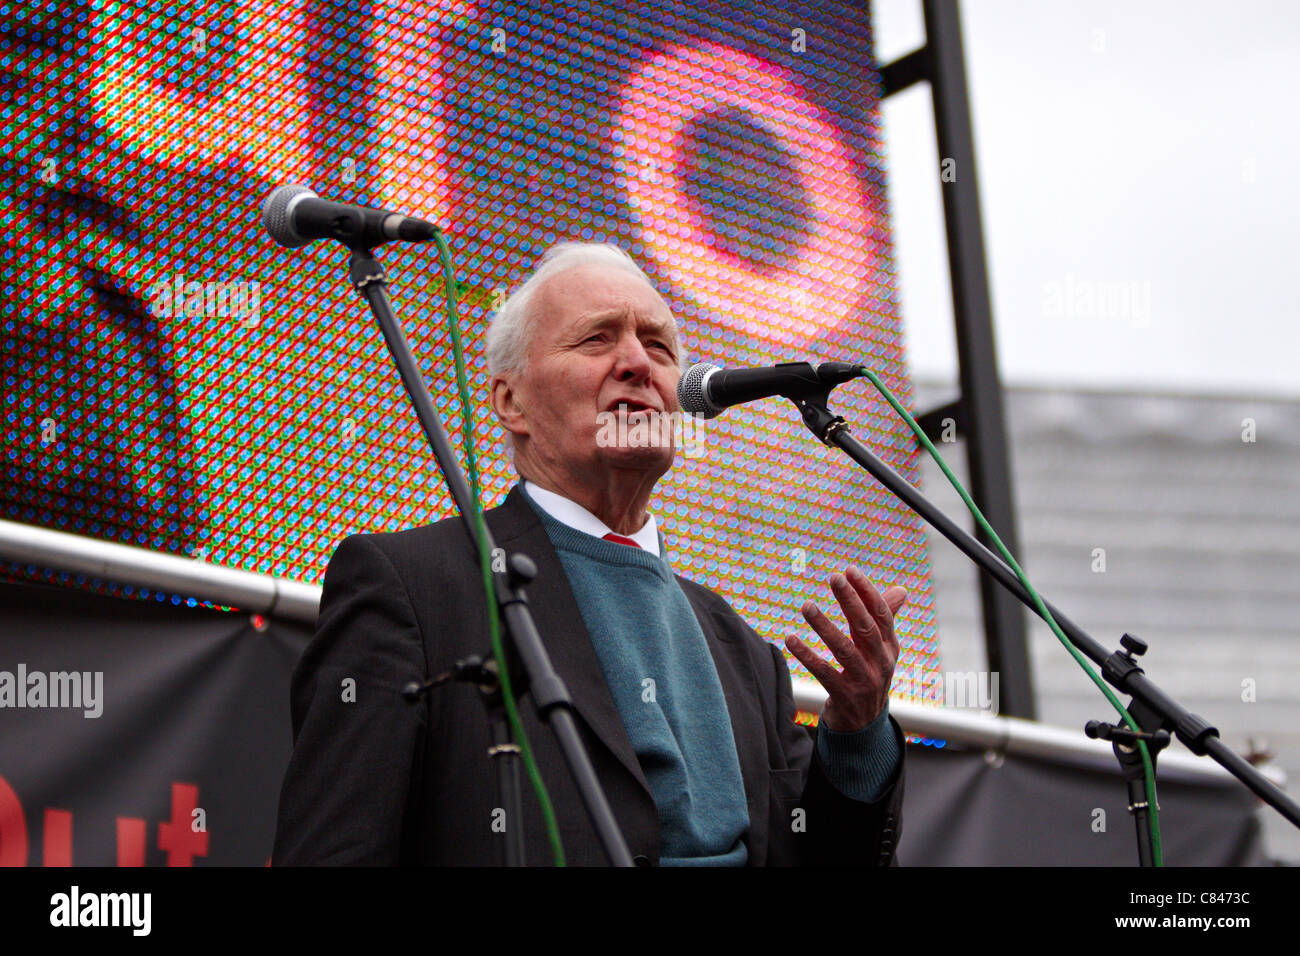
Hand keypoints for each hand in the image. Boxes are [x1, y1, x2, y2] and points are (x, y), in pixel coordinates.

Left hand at [785, 565, 907, 732]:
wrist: (864, 725)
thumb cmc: (869, 676)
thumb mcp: (880, 650)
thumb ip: (885, 620)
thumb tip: (901, 590)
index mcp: (889, 647)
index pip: (881, 614)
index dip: (867, 591)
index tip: (849, 570)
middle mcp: (881, 662)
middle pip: (865, 627)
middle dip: (850, 600)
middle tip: (834, 577)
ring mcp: (864, 681)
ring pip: (844, 649)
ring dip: (824, 626)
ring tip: (807, 606)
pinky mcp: (845, 697)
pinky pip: (823, 672)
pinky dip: (806, 655)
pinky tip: (790, 639)